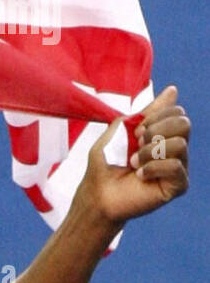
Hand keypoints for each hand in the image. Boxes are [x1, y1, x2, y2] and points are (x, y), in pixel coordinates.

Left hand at [77, 85, 189, 226]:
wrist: (96, 192)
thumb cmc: (105, 163)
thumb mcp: (121, 130)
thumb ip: (146, 112)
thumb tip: (173, 90)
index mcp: (163, 134)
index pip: (176, 112)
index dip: (153, 118)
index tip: (134, 132)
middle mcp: (174, 149)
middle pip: (184, 124)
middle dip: (155, 131)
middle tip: (136, 145)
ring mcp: (178, 167)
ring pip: (180, 144)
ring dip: (149, 152)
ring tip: (133, 163)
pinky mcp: (178, 185)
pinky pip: (176, 167)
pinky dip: (153, 168)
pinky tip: (140, 175)